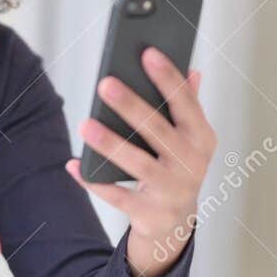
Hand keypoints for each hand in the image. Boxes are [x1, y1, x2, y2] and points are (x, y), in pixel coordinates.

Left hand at [67, 47, 216, 276]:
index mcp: (202, 138)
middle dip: (132, 106)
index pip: (186, 103)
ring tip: (86, 124)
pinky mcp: (150, 213)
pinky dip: (94, 182)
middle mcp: (191, 164)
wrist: (175, 223)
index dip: (168, 77)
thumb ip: (188, 105)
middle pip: (159, 131)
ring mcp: (172, 191)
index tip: (148, 53)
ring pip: (138, 165)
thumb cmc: (177, 167)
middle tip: (105, 84)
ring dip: (110, 144)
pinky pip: (117, 196)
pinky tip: (74, 165)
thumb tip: (193, 70)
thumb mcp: (190, 138)